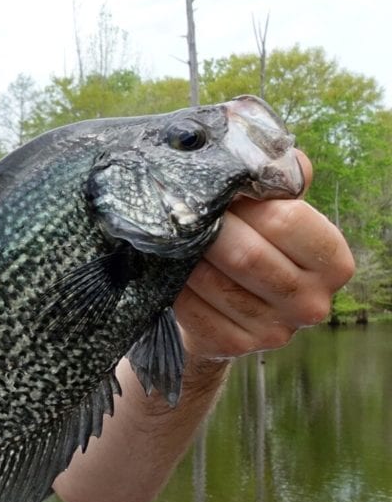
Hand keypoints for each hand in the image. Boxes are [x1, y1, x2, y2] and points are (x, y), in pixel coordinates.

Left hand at [174, 152, 354, 360]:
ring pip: (214, 281)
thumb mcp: (271, 212)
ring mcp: (275, 330)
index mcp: (332, 261)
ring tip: (171, 241)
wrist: (222, 308)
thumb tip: (270, 155)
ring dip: (184, 257)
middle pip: (247, 254)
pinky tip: (169, 272)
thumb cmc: (250, 246)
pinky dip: (174, 286)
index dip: (245, 202)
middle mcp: (312, 301)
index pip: (286, 219)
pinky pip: (192, 308)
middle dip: (207, 230)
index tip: (220, 194)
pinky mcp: (236, 346)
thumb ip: (277, 181)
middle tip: (181, 215)